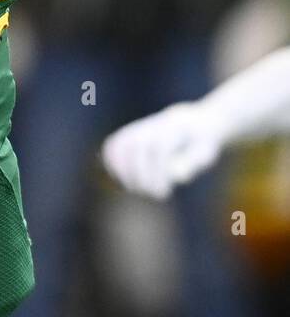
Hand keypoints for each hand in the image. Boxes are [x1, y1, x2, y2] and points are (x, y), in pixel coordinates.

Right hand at [101, 102, 221, 199]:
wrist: (188, 121)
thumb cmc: (199, 142)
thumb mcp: (205, 153)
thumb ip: (192, 164)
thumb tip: (178, 176)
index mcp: (172, 129)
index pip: (157, 151)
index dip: (156, 174)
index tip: (163, 193)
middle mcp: (150, 127)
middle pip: (136, 152)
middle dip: (142, 178)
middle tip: (155, 195)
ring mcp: (136, 130)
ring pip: (120, 150)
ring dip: (124, 174)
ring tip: (138, 189)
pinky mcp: (125, 135)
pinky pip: (111, 149)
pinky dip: (112, 166)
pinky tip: (123, 181)